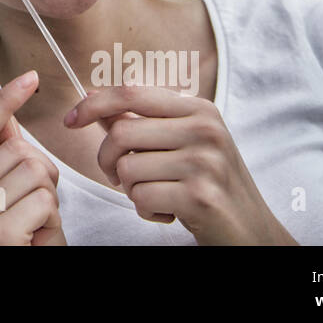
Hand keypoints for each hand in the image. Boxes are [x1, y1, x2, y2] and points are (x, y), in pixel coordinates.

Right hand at [0, 70, 66, 245]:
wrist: (22, 284)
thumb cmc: (21, 244)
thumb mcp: (8, 198)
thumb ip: (2, 160)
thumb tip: (6, 118)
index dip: (4, 101)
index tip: (29, 78)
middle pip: (16, 150)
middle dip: (42, 175)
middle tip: (35, 209)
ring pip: (35, 172)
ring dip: (50, 199)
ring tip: (36, 226)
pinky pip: (44, 200)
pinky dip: (52, 219)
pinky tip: (39, 238)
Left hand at [67, 86, 295, 244]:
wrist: (252, 230)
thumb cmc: (210, 184)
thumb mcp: (182, 143)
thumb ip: (140, 122)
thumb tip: (91, 98)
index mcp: (198, 109)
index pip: (131, 92)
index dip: (94, 104)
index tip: (71, 120)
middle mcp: (204, 129)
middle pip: (121, 133)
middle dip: (107, 160)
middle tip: (121, 177)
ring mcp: (205, 162)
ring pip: (127, 168)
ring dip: (131, 190)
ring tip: (157, 195)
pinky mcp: (200, 196)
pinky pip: (141, 198)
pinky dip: (145, 211)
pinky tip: (168, 213)